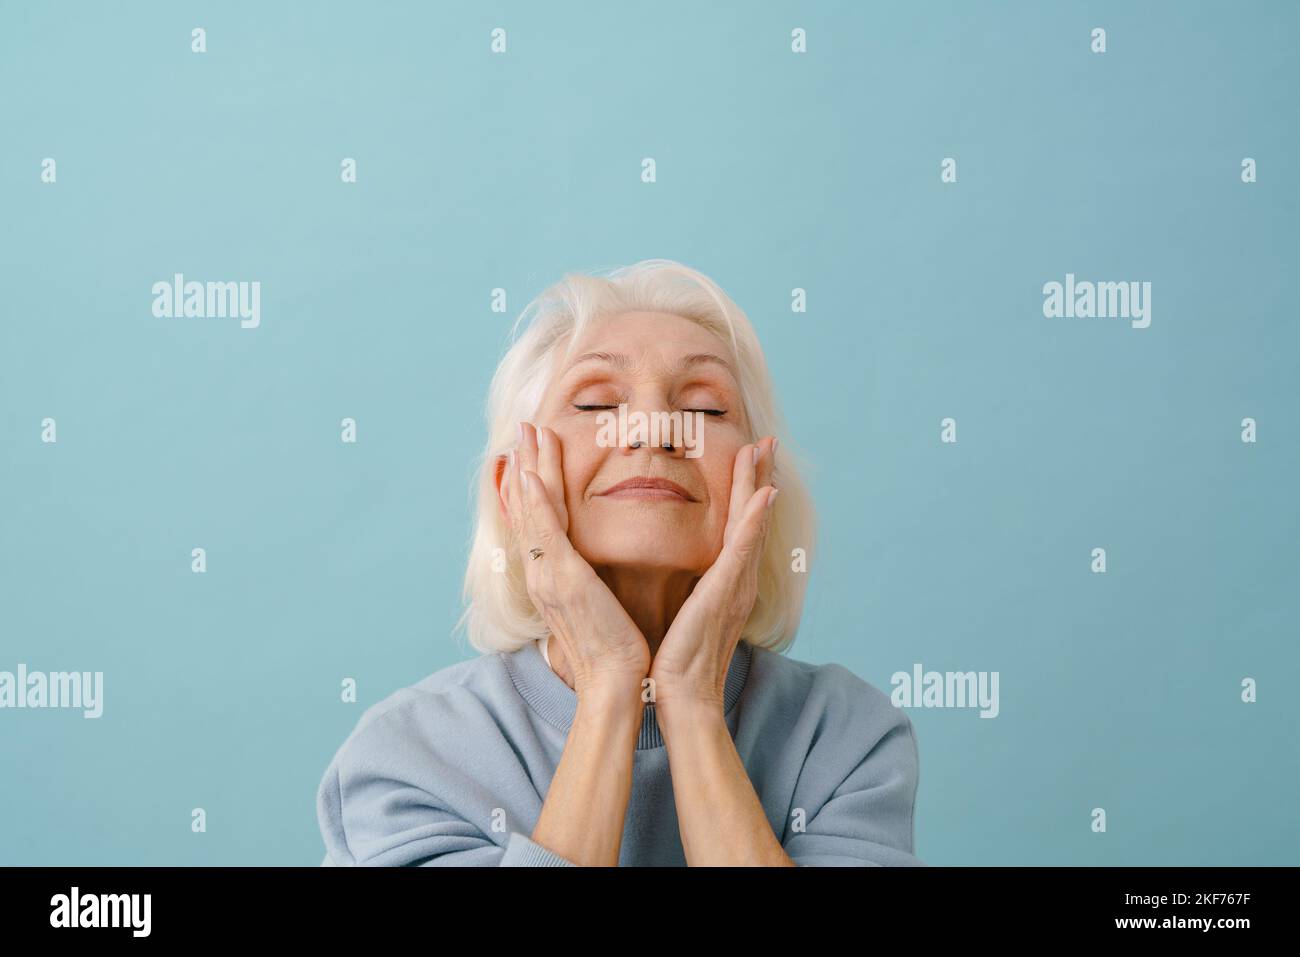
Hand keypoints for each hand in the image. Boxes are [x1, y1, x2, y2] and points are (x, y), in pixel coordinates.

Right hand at [504, 421, 650, 694]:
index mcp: (552, 578)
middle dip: (526, 465)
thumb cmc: (616, 651)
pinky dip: (535, 501)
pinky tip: (530, 475)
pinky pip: (545, 532)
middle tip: (525, 428)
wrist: (616, 684)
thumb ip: (593, 584)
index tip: (532, 455)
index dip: (533, 485)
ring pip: (533, 511)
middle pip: (529, 508)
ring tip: (528, 435)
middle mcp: (543, 573)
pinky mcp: (564, 579)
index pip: (538, 521)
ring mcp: (549, 575)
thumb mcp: (600, 608)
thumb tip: (596, 572)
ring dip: (530, 469)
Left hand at [650, 435, 778, 710]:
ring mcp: (736, 584)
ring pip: (751, 522)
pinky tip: (765, 493)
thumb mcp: (682, 615)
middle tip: (766, 440)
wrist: (684, 697)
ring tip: (762, 449)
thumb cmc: (676, 661)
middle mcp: (737, 579)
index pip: (737, 526)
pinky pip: (743, 547)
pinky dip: (756, 519)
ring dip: (759, 483)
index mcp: (725, 582)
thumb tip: (677, 576)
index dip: (744, 491)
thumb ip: (687, 591)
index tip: (746, 457)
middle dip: (758, 476)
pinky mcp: (727, 591)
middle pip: (752, 516)